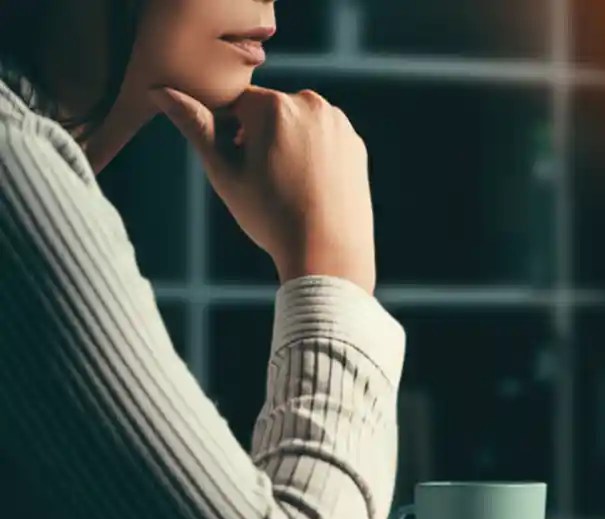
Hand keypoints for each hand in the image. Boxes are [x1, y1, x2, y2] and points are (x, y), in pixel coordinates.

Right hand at [150, 85, 376, 294]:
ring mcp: (338, 123)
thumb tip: (161, 92)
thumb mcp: (224, 172)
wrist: (328, 252)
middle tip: (262, 180)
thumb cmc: (271, 216)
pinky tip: (309, 186)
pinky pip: (322, 139)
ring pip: (296, 124)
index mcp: (273, 106)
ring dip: (284, 142)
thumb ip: (195, 127)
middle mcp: (311, 104)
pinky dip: (312, 154)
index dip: (228, 133)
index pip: (235, 104)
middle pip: (268, 111)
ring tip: (285, 184)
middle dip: (257, 136)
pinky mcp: (355, 143)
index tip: (237, 165)